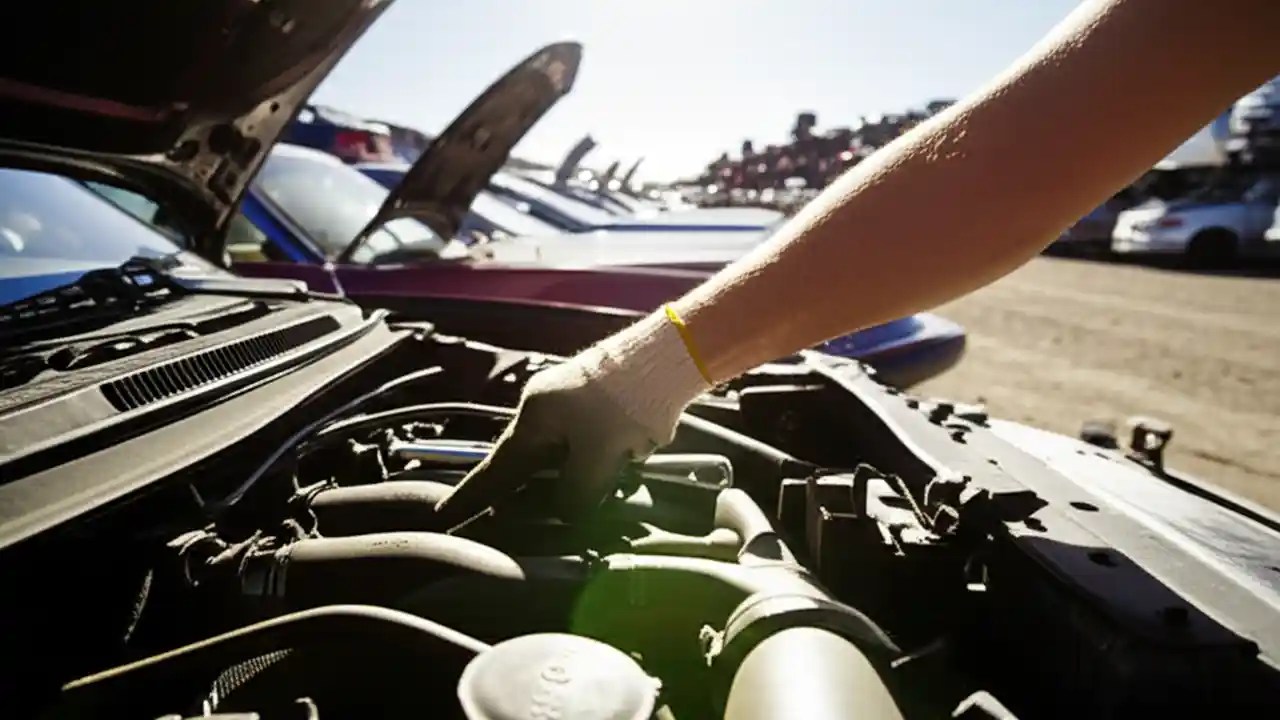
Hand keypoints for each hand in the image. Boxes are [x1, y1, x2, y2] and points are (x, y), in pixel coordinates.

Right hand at [434, 311, 709, 527]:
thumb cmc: (625, 406)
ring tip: (577, 503)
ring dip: (570, 482)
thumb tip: (566, 516)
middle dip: (527, 495)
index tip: (446, 516)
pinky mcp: (602, 408)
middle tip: (513, 524)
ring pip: (561, 458)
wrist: (668, 360)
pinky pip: (586, 448)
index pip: (496, 469)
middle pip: (529, 464)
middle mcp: (548, 410)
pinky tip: (613, 478)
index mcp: (535, 419)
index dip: (472, 497)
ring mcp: (574, 406)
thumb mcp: (595, 461)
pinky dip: (594, 468)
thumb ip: (575, 496)